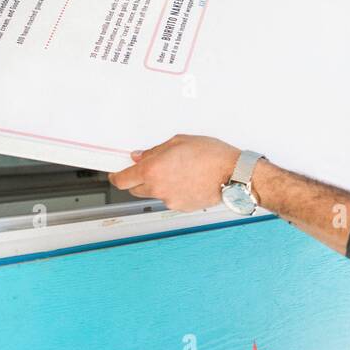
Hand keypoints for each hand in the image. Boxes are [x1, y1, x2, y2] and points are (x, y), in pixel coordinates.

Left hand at [108, 134, 240, 212]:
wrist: (234, 174)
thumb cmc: (211, 155)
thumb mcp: (179, 142)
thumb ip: (155, 151)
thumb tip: (141, 157)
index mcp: (153, 170)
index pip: (122, 180)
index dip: (115, 176)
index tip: (115, 174)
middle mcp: (158, 188)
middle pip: (135, 189)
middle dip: (138, 179)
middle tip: (152, 168)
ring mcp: (170, 200)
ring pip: (154, 194)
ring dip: (158, 184)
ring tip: (179, 172)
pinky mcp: (182, 207)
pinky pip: (170, 199)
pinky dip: (174, 191)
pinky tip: (188, 180)